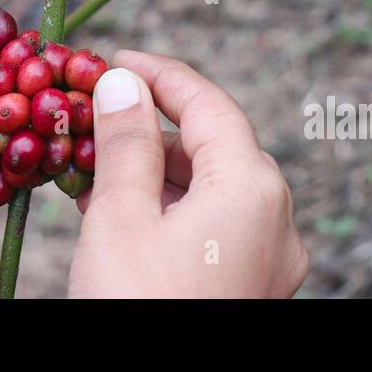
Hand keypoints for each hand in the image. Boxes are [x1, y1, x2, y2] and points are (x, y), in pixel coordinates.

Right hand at [68, 51, 307, 297]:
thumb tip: (123, 85)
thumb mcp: (120, 218)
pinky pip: (213, 230)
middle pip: (213, 147)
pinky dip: (171, 213)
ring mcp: (269, 262)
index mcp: (252, 191)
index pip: (209, 104)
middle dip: (152, 131)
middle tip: (96, 123)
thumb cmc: (137, 309)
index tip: (115, 61)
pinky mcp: (252, 289)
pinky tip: (121, 219)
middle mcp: (276, 223)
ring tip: (95, 177)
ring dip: (156, 176)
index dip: (159, 76)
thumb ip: (126, 143)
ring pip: (212, 191)